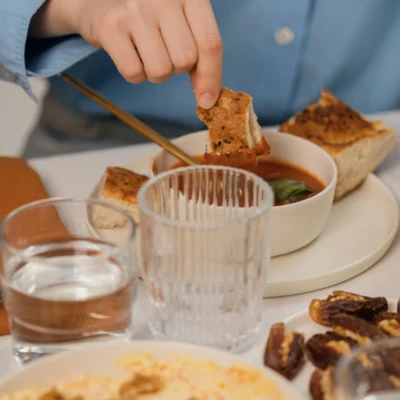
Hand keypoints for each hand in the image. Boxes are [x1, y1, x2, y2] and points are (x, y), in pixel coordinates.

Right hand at [31, 0, 222, 108]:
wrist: (98, 0)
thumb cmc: (147, 15)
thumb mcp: (180, 20)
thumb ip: (198, 49)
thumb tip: (207, 94)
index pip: (210, 43)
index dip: (211, 77)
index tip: (207, 100)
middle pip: (185, 60)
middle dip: (176, 68)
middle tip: (163, 52)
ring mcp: (135, 9)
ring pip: (161, 70)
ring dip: (155, 73)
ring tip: (145, 52)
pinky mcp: (111, 25)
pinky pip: (134, 73)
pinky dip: (134, 74)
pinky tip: (129, 54)